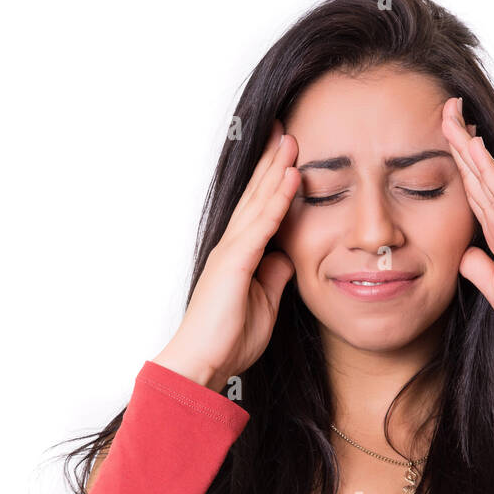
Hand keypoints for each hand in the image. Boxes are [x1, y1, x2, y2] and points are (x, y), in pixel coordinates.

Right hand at [153, 120, 298, 389]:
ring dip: (276, 169)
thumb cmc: (227, 341)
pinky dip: (277, 200)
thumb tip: (287, 258)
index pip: (260, 210)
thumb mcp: (264, 305)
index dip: (273, 181)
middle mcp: (232, 246)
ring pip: (258, 201)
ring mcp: (231, 251)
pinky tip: (290, 177)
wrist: (202, 363)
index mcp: (240, 256)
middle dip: (272, 162)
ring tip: (290, 139)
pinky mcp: (234, 263)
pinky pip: (262, 225)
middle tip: (285, 130)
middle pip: (256, 195)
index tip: (287, 156)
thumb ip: (274, 279)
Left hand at [441, 98, 493, 347]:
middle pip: (477, 176)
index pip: (474, 193)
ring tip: (452, 113)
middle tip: (446, 108)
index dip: (458, 167)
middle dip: (459, 143)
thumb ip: (481, 271)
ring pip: (486, 176)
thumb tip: (464, 253)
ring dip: (467, 146)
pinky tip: (473, 146)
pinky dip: (487, 170)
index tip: (444, 138)